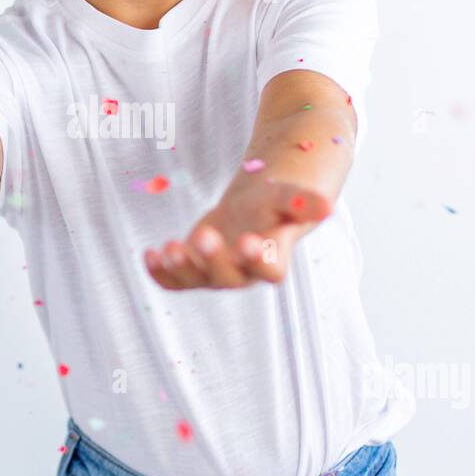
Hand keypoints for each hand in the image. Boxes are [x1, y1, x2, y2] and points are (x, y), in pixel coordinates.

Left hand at [143, 175, 332, 290]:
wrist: (260, 203)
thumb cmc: (279, 198)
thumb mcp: (291, 193)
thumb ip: (304, 200)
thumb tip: (325, 205)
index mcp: (274, 255)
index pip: (269, 270)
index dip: (257, 259)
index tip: (246, 240)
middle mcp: (246, 271)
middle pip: (228, 278)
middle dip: (212, 260)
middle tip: (202, 235)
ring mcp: (219, 272)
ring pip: (199, 281)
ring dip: (181, 269)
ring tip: (167, 249)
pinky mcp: (198, 268)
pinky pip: (177, 281)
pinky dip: (161, 273)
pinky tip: (149, 254)